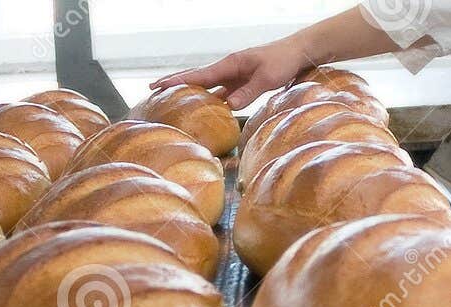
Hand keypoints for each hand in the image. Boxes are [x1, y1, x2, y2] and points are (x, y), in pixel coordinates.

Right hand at [152, 39, 312, 109]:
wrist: (298, 53)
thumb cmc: (283, 62)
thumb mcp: (267, 78)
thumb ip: (248, 92)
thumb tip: (228, 106)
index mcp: (230, 64)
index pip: (199, 75)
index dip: (178, 81)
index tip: (158, 85)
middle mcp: (228, 69)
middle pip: (196, 78)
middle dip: (174, 83)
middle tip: (152, 89)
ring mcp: (233, 77)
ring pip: (206, 86)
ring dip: (188, 93)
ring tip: (169, 101)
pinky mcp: (240, 84)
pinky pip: (219, 93)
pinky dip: (207, 100)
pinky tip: (200, 109)